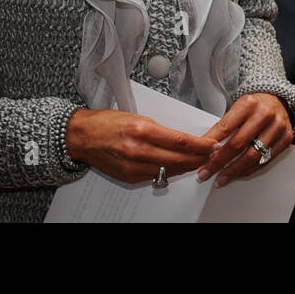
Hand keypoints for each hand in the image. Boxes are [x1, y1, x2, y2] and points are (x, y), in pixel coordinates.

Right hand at [64, 108, 215, 182]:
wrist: (82, 137)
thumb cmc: (107, 122)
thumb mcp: (136, 116)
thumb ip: (159, 129)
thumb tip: (181, 139)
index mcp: (141, 130)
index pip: (179, 140)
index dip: (200, 145)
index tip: (212, 144)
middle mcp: (138, 150)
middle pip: (178, 158)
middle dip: (199, 158)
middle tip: (211, 155)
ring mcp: (134, 166)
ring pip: (169, 170)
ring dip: (187, 166)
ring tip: (199, 161)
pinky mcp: (130, 177)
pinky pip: (156, 176)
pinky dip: (170, 171)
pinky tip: (178, 167)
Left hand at [197, 92, 292, 185]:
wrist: (279, 99)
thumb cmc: (254, 105)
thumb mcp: (238, 107)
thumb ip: (225, 125)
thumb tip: (205, 148)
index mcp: (248, 103)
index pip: (225, 127)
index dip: (211, 145)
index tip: (200, 158)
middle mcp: (264, 114)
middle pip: (238, 144)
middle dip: (219, 162)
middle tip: (206, 173)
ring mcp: (277, 127)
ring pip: (252, 156)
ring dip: (233, 171)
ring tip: (221, 179)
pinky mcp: (286, 139)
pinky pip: (264, 161)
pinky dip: (249, 170)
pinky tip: (238, 174)